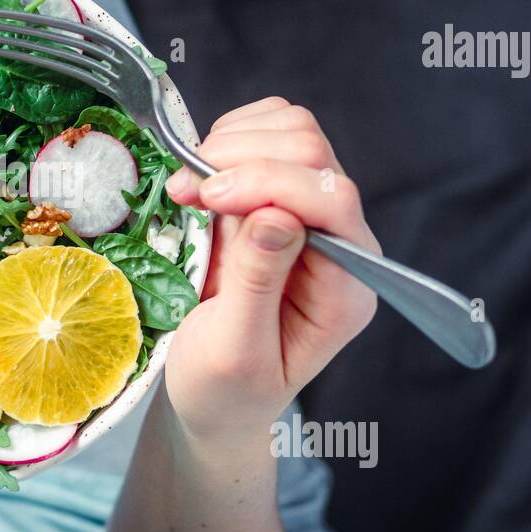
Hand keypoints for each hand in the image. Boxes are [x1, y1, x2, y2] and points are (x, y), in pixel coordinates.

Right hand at [163, 97, 378, 437]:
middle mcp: (338, 242)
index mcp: (344, 287)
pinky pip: (264, 135)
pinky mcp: (275, 196)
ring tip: (187, 189)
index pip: (332, 200)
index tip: (207, 196)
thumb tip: (274, 214)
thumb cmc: (224, 390)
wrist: (212, 399)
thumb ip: (257, 283)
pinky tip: (198, 180)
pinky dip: (225, 141)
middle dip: (242, 159)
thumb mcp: (234, 352)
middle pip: (311, 153)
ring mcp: (307, 214)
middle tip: (186, 192)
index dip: (270, 182)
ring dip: (230, 146)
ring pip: (291, 132)